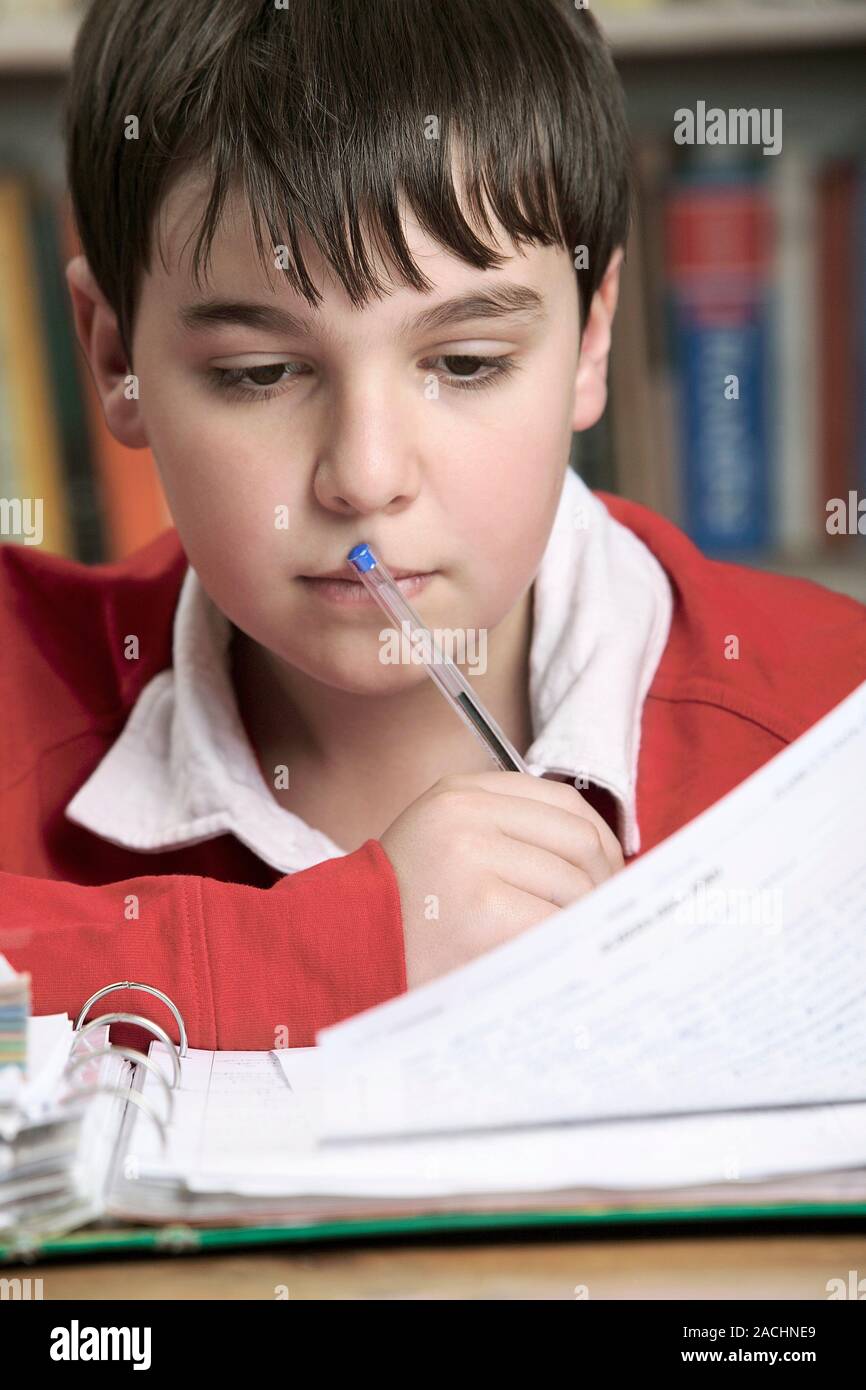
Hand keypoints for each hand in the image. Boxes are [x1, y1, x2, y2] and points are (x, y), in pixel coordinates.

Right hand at [378, 770, 624, 987]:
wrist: (341, 956)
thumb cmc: (404, 912)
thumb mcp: (446, 845)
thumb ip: (509, 836)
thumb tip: (604, 862)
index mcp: (461, 793)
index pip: (563, 802)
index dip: (600, 841)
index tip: (608, 875)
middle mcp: (466, 815)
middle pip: (577, 841)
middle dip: (603, 884)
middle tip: (604, 918)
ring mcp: (473, 860)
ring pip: (574, 885)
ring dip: (585, 921)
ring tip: (574, 945)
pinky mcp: (483, 911)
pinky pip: (556, 923)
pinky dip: (568, 946)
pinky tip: (556, 962)